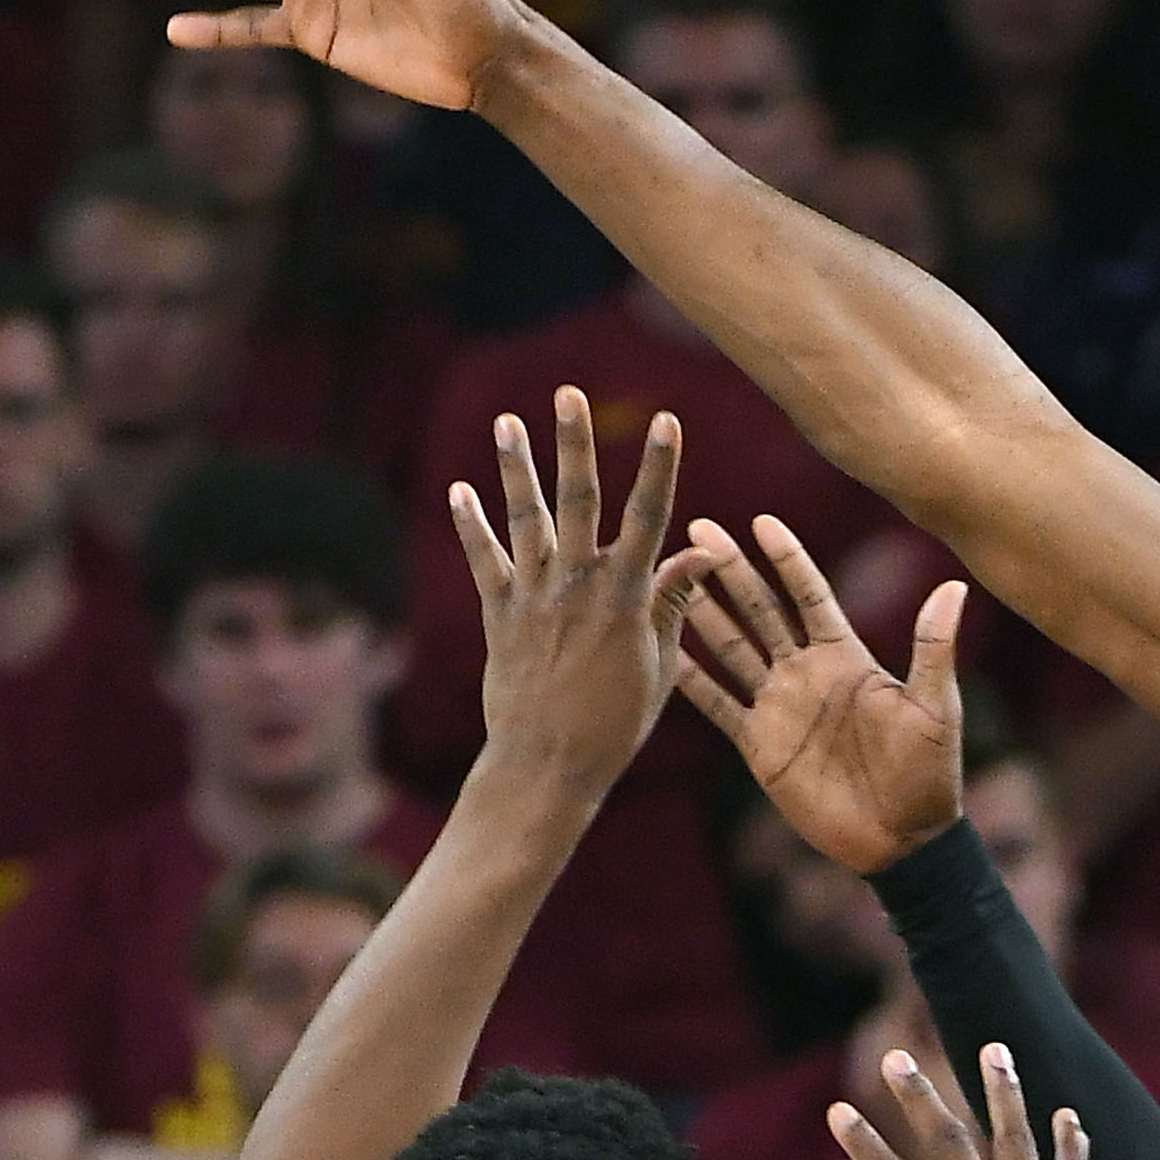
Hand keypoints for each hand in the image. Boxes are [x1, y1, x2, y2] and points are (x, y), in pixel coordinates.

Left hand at [450, 390, 718, 819]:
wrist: (548, 765)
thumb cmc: (616, 723)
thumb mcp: (660, 664)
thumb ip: (671, 602)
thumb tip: (701, 553)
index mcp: (625, 598)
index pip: (649, 519)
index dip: (659, 467)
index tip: (667, 421)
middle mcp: (577, 587)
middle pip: (578, 501)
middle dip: (575, 444)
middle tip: (569, 394)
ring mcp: (534, 598)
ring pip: (524, 520)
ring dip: (514, 468)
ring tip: (507, 422)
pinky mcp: (501, 615)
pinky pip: (484, 562)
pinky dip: (471, 526)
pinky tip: (458, 490)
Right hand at [674, 516, 964, 873]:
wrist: (900, 838)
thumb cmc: (928, 772)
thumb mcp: (933, 706)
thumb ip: (933, 646)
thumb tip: (954, 586)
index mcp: (846, 656)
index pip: (810, 594)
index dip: (787, 558)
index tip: (762, 521)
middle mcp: (807, 672)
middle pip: (761, 609)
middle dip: (731, 570)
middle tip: (698, 529)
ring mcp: (779, 705)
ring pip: (733, 648)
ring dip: (704, 612)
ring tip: (670, 577)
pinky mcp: (760, 743)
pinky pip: (719, 704)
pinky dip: (691, 681)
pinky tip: (662, 653)